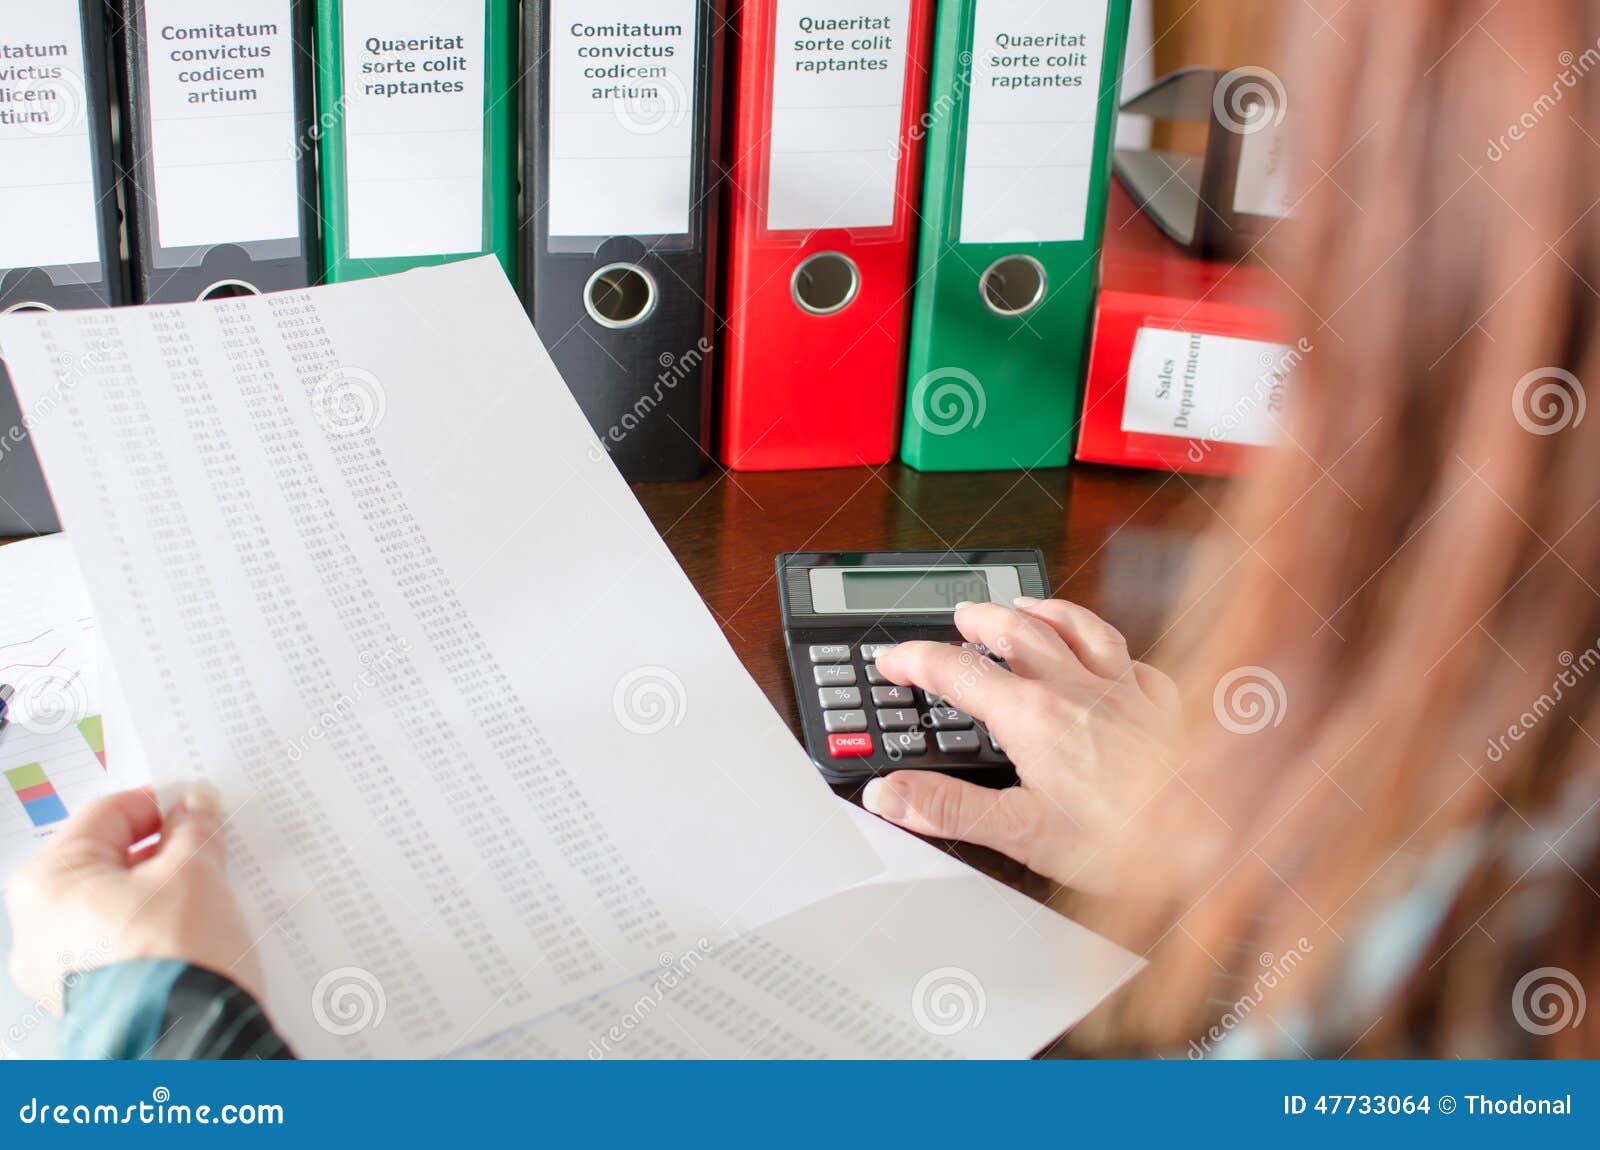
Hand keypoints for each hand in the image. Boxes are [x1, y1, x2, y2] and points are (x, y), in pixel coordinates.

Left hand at [5, 784, 260, 1011]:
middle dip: (160, 851)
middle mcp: (36, 927)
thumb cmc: (175, 956)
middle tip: (207, 847)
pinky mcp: (84, 998)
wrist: (184, 1043)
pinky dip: (151, 928)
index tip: (197, 803)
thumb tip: (195, 806)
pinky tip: (191, 929)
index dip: (160, 802)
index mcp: (47, 882)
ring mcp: (55, 970)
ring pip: (112, 905)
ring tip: (208, 892)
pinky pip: (116, 944)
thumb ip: (193, 829)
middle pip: (106, 862)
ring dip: (159, 891)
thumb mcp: (194, 872)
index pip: (108, 815)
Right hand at [867, 599, 1182, 890]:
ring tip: (1023, 606)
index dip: (915, 660)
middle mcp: (1078, 690)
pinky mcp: (1164, 705)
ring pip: (1077, 628)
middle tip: (957, 618)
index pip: (957, 671)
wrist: (1215, 838)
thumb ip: (949, 809)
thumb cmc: (1128, 843)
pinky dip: (1110, 649)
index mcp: (1034, 717)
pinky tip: (1109, 656)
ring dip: (1042, 612)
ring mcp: (1125, 692)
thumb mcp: (1021, 834)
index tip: (893, 660)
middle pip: (1017, 630)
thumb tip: (890, 794)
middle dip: (979, 618)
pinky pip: (1133, 659)